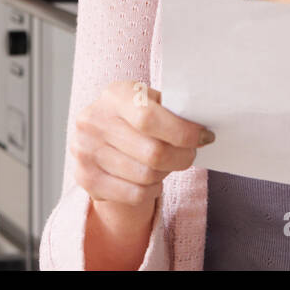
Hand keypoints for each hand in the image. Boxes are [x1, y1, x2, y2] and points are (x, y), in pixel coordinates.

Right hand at [71, 81, 212, 218]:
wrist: (99, 138)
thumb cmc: (135, 118)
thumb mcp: (150, 103)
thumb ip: (172, 112)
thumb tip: (203, 132)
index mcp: (114, 95)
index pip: (149, 118)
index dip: (183, 132)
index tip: (204, 136)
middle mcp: (94, 121)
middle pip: (153, 153)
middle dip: (182, 157)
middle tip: (190, 154)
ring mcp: (85, 151)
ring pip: (146, 176)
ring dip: (165, 173)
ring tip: (166, 163)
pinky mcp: (86, 178)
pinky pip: (134, 194)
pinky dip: (151, 189)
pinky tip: (150, 179)